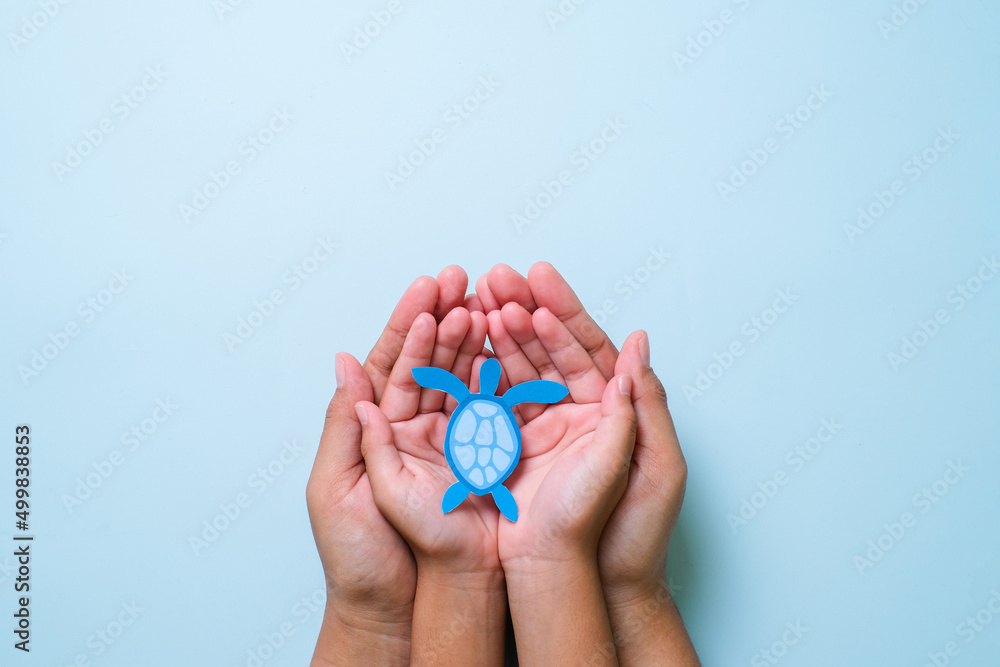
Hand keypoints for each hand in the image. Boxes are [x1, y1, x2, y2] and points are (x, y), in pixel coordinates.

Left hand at [357, 306, 508, 665]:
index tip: (427, 289)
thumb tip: (344, 367)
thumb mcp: (339, 490)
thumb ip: (347, 427)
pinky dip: (500, 376)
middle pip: (429, 362)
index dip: (408, 325)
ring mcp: (448, 443)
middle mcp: (410, 431)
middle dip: (444, 318)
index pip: (391, 366)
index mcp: (373, 432)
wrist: (409, 605)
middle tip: (463, 279)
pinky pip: (490, 410)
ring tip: (488, 302)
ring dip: (474, 338)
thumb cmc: (364, 559)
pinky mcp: (481, 461)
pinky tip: (509, 346)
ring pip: (462, 378)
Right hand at [476, 262, 696, 664]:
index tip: (538, 279)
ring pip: (521, 369)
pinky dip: (483, 371)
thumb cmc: (623, 533)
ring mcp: (545, 428)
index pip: (588, 349)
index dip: (563, 312)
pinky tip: (468, 343)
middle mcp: (580, 414)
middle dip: (524, 311)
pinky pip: (498, 400)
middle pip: (551, 350)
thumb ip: (643, 404)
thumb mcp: (651, 466)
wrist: (576, 578)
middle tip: (496, 278)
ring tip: (479, 302)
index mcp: (614, 411)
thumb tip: (640, 345)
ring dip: (501, 334)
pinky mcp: (515, 448)